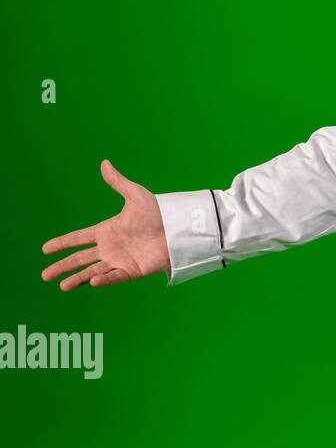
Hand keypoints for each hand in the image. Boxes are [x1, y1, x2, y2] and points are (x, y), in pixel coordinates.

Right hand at [41, 159, 170, 290]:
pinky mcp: (133, 270)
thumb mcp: (136, 195)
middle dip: (63, 266)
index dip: (62, 243)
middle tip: (44, 276)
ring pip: (93, 271)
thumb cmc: (158, 211)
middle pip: (80, 258)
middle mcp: (109, 247)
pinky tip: (92, 281)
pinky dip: (104, 279)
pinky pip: (116, 276)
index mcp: (106, 230)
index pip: (78, 238)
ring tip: (62, 286)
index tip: (45, 249)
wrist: (178, 227)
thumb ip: (118, 182)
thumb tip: (105, 162)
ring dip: (78, 278)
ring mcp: (120, 260)